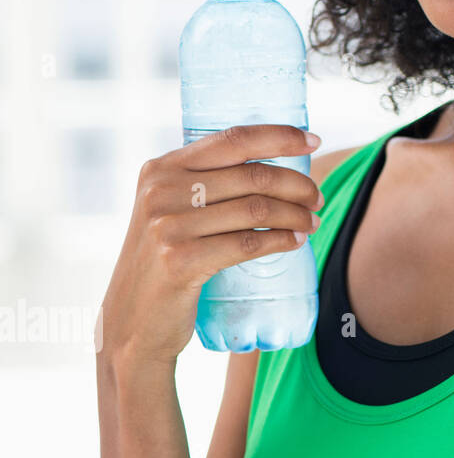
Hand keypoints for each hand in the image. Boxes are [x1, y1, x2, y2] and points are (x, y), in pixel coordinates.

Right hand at [98, 124, 323, 368]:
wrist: (132, 321)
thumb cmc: (165, 260)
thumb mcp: (170, 210)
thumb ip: (204, 183)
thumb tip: (275, 162)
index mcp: (161, 168)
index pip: (233, 139)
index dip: (280, 136)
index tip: (314, 141)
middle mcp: (161, 190)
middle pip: (253, 175)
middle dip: (298, 185)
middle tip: (317, 199)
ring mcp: (168, 226)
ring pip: (257, 209)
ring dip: (296, 215)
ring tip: (312, 223)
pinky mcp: (179, 261)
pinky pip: (248, 244)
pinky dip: (282, 241)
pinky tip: (296, 242)